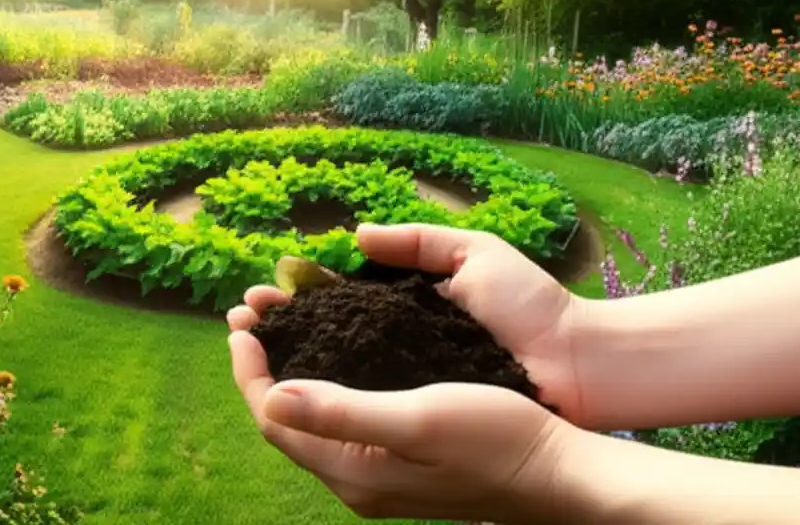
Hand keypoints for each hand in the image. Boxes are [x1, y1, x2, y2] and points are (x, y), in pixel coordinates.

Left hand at [225, 223, 593, 520]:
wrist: (557, 471)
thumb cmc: (495, 438)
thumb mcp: (417, 417)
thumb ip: (341, 411)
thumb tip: (272, 396)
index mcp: (352, 472)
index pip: (274, 419)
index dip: (250, 372)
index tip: (242, 324)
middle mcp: (356, 481)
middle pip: (286, 423)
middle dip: (263, 370)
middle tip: (252, 318)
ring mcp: (378, 476)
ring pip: (313, 421)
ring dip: (292, 374)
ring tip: (285, 328)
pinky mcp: (400, 463)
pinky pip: (342, 422)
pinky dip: (324, 385)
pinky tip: (336, 356)